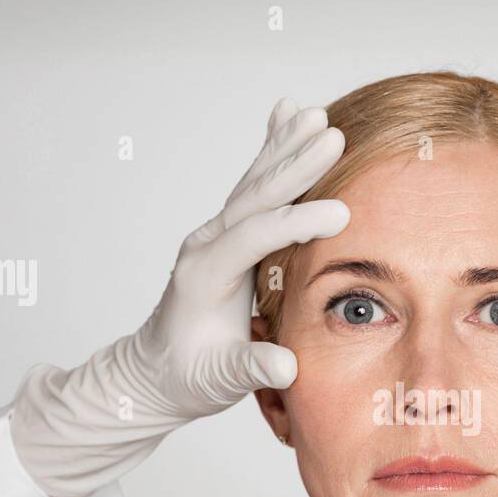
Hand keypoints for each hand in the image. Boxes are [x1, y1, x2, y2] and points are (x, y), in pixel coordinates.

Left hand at [10, 97, 348, 496]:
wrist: (157, 373)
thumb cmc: (189, 378)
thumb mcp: (220, 382)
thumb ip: (251, 369)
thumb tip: (285, 366)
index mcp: (204, 276)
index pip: (255, 238)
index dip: (296, 224)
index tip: (340, 213)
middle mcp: (206, 246)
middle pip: (254, 197)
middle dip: (294, 166)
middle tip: (333, 135)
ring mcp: (215, 236)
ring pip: (254, 184)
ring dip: (286, 148)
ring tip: (316, 114)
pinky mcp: (227, 235)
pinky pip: (253, 188)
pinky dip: (272, 153)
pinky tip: (286, 118)